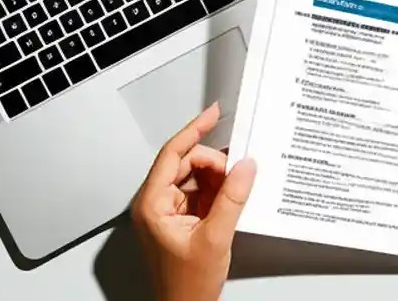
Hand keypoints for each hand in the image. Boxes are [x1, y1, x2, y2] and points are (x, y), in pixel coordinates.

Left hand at [131, 103, 257, 300]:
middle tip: (238, 171)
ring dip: (218, 178)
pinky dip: (217, 192)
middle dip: (214, 163)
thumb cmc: (187, 285)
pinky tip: (232, 196)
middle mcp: (155, 204)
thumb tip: (245, 167)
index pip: (173, 154)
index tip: (213, 114)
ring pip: (195, 177)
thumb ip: (232, 198)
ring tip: (237, 187)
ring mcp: (168, 212)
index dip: (194, 130)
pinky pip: (200, 193)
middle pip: (185, 163)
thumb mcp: (215, 238)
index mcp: (152, 204)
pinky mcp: (181, 220)